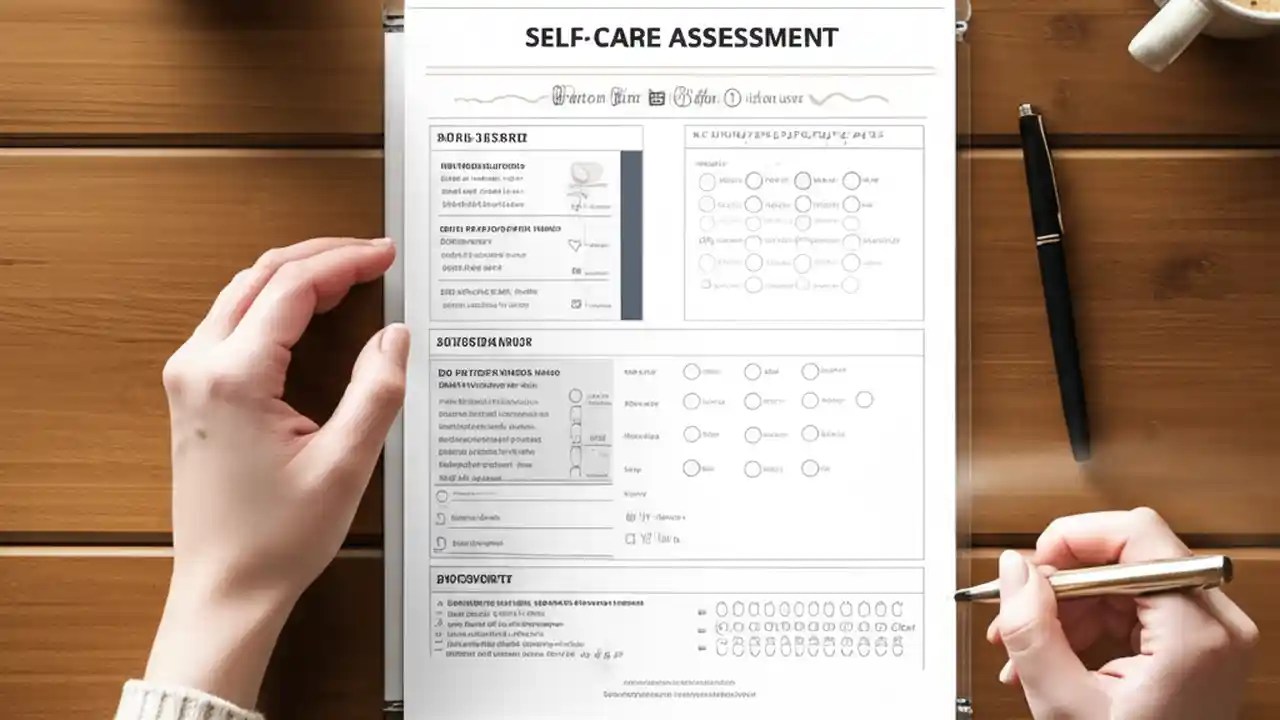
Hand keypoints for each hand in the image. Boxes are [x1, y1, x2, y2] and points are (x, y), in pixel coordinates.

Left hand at [143, 237, 407, 708]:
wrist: (225, 588)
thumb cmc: (277, 539)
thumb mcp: (345, 465)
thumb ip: (376, 391)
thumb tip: (395, 336)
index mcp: (234, 377)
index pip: (293, 288)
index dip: (345, 262)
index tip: (385, 255)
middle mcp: (199, 366)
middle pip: (261, 277)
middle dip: (320, 256)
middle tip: (372, 254)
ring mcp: (188, 377)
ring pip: (243, 293)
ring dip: (296, 274)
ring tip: (350, 273)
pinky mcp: (192, 392)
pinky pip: (232, 321)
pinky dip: (275, 301)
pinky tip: (310, 309)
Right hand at [988, 508, 1257, 718]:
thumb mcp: (1065, 703)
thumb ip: (1032, 628)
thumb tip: (1016, 569)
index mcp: (1195, 633)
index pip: (1137, 536)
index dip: (1075, 539)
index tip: (1035, 563)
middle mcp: (1214, 624)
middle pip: (1126, 559)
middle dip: (1060, 585)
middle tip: (1016, 610)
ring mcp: (1209, 635)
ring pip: (1123, 583)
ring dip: (1066, 609)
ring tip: (1026, 649)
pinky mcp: (1195, 646)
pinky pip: (1133, 609)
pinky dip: (1088, 627)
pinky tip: (1053, 656)